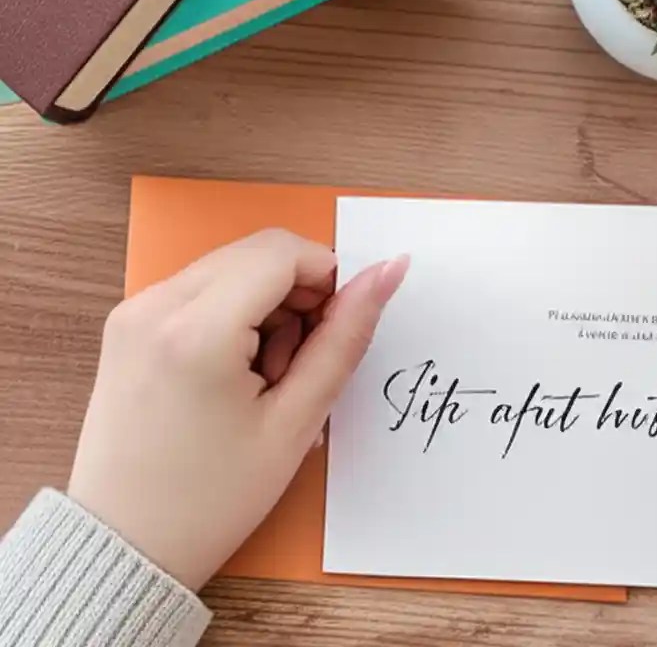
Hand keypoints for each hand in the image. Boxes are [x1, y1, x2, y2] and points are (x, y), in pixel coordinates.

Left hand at [68, 229, 407, 590]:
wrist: (126, 545)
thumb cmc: (212, 497)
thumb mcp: (296, 420)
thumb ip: (345, 337)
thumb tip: (389, 271)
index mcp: (197, 330)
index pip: (282, 252)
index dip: (327, 279)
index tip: (335, 332)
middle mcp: (155, 305)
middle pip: (256, 253)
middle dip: (297, 295)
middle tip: (300, 366)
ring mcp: (133, 312)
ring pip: (229, 269)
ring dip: (265, 306)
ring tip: (265, 379)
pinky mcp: (126, 325)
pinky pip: (198, 291)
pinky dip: (232, 316)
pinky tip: (235, 374)